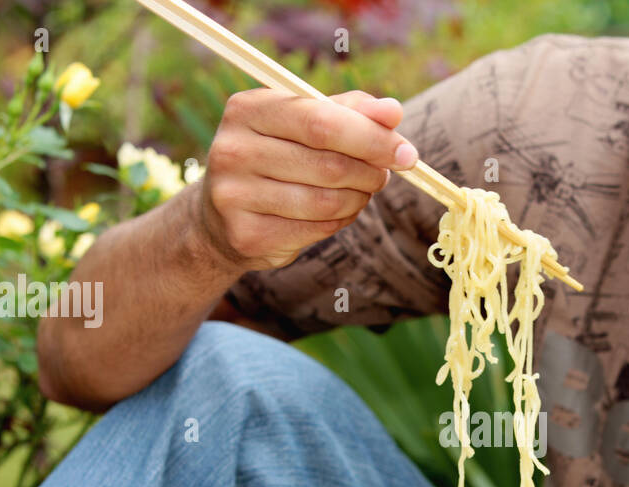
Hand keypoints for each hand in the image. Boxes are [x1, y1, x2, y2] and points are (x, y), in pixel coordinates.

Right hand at [194, 88, 419, 270]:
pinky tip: (338, 213)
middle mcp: (233, 150)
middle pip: (328, 164)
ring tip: (360, 192)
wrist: (221, 216)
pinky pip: (316, 229)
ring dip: (358, 199)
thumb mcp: (305, 124)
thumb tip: (392, 112)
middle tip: (383, 176)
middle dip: (370, 172)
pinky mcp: (246, 235)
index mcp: (248, 109)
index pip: (322, 121)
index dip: (372, 138)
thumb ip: (349, 112)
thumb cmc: (277, 157)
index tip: (407, 153)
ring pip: (326, 201)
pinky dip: (340, 222)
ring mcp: (235, 196)